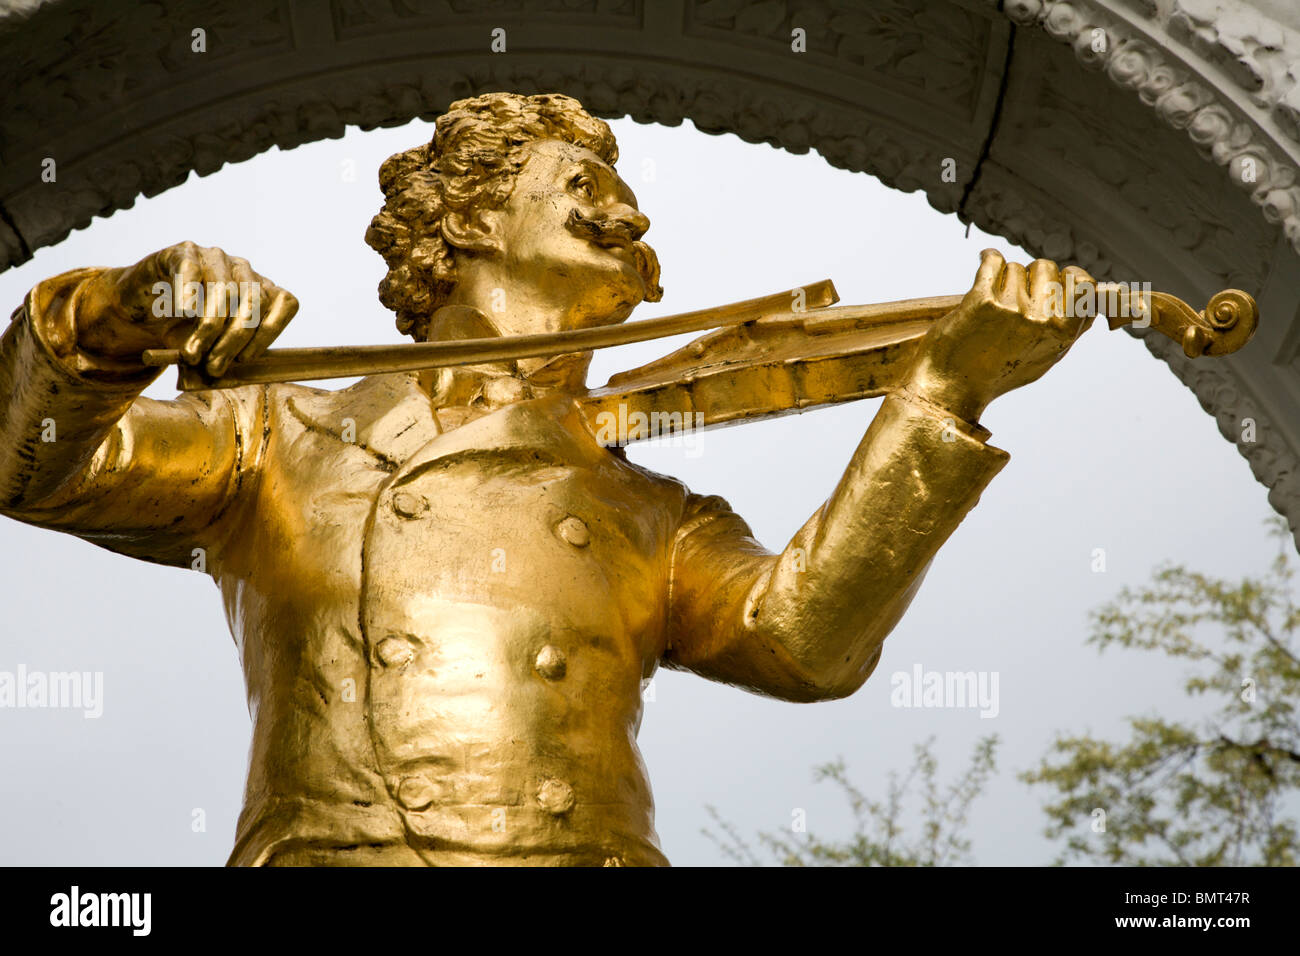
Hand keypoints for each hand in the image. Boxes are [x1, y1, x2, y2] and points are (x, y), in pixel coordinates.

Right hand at [75, 241, 298, 376]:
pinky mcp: (183, 252)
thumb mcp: (212, 347)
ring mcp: (216, 258)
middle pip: (254, 300)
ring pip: (224, 289)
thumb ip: (228, 355)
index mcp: (261, 290)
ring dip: (208, 327)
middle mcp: (244, 271)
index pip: (283, 303)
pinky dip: (188, 292)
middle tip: (214, 367)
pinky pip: (191, 269)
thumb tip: (232, 372)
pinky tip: (182, 311)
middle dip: (234, 339)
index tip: (247, 359)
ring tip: (192, 354)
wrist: (143, 308)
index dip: (271, 331)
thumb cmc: (184, 330)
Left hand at [903, 249, 1095, 422]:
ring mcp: (1011, 309)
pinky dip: (988, 258)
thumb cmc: (997, 374)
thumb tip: (1090, 303)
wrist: (951, 389)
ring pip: (1015, 267)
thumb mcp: (1044, 358)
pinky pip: (992, 261)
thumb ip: (1068, 330)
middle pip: (1046, 267)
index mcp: (1062, 333)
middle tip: (1014, 295)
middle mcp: (1040, 319)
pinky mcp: (981, 301)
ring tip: (992, 301)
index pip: (1084, 284)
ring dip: (1003, 277)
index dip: (1069, 276)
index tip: (1056, 279)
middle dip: (1030, 276)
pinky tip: (984, 260)